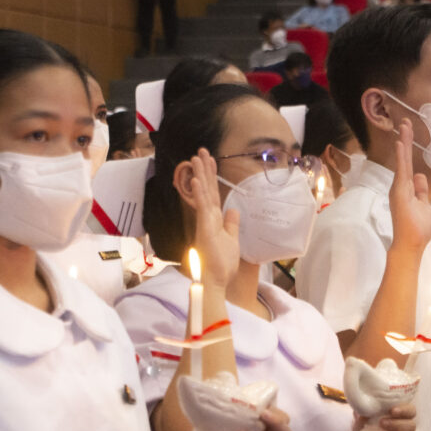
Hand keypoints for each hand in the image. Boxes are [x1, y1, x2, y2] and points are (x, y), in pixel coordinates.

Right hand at [177, 148, 240, 288]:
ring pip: (203, 194)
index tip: (210, 160)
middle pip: (206, 189)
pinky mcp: (204, 229)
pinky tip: (197, 180)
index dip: (211, 176)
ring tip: (197, 157)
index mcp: (214, 220)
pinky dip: (199, 193)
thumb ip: (231, 224)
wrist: (216, 281)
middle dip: (204, 169)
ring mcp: (204, 223)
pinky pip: (202, 208)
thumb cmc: (222, 264)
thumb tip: (233, 210)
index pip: (212, 193)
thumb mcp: (232, 239)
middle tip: (201, 150)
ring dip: (200, 175)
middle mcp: (207, 218)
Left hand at [349, 403, 420, 430]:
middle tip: (382, 420)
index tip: (391, 409)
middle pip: (411, 415)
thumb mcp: (361, 419)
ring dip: (399, 426)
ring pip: (411, 428)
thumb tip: (361, 402)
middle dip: (399, 415)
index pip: (408, 406)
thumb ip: (363, 410)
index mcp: (397, 412)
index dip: (403, 407)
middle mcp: (404, 422)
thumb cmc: (364, 430)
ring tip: (384, 427)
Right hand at [388, 119, 430, 252]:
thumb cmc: (417, 229)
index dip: (408, 149)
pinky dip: (401, 155)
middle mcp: (400, 186)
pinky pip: (401, 170)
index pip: (408, 164)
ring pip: (402, 160)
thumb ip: (422, 191)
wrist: (411, 244)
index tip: (409, 133)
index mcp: (407, 189)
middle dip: (405, 139)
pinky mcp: (400, 191)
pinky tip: (400, 142)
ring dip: (404, 142)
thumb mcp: (424, 206)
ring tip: (405, 124)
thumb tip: (420, 175)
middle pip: (404, 158)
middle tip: (406, 121)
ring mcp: (399, 188)